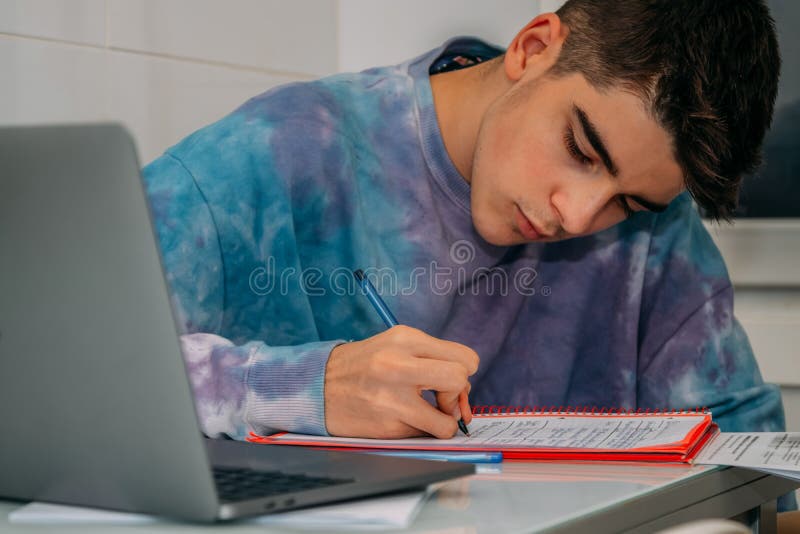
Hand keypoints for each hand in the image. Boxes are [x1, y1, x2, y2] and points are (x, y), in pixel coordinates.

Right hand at [324, 325, 478, 438]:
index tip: (446, 380)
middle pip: (460, 379)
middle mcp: (398, 364)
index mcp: (406, 339)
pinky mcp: (385, 425)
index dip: (464, 372)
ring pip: (447, 421)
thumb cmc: (364, 366)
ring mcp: (391, 398)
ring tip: (424, 415)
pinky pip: (424, 435)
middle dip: (458, 395)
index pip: (465, 357)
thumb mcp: (396, 346)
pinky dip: (421, 432)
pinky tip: (403, 421)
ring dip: (442, 423)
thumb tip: (464, 396)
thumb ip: (432, 360)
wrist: (316, 385)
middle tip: (440, 399)